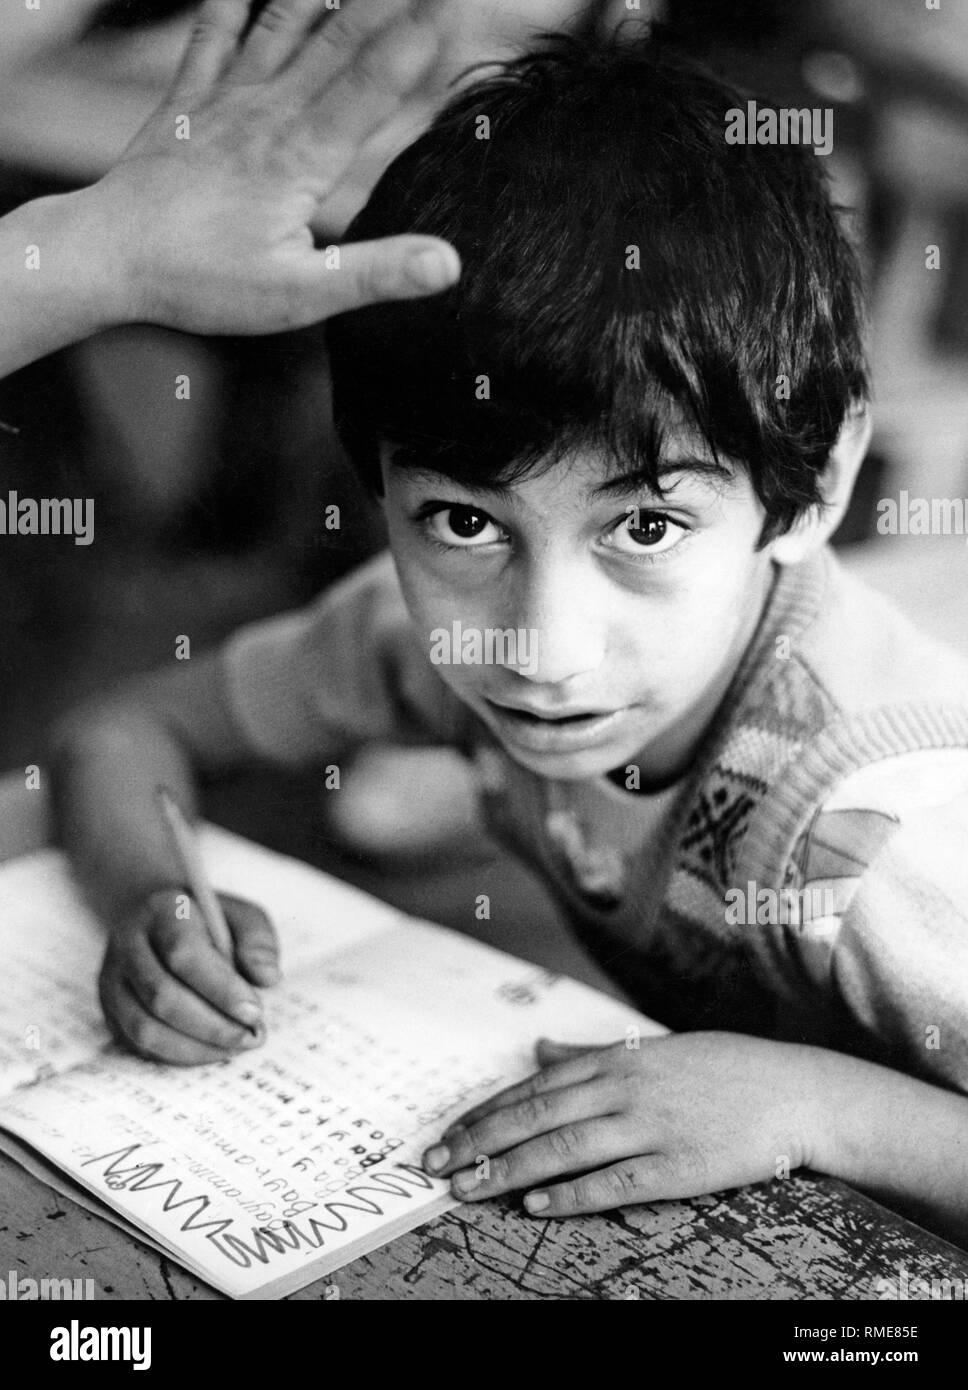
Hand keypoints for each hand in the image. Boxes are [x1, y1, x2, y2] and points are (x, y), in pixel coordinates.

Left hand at [84, 0, 461, 336]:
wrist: (107, 257)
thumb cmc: (202, 281)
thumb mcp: (300, 293)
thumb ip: (375, 273)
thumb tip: (448, 262)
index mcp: (303, 158)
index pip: (374, 85)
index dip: (420, 41)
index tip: (454, 7)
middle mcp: (269, 113)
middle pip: (340, 40)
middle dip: (388, 3)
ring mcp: (226, 99)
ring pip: (284, 22)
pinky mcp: (189, 98)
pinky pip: (214, 29)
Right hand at [99, 888, 279, 1064]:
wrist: (160, 920)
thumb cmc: (210, 921)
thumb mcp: (241, 916)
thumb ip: (258, 941)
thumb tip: (267, 978)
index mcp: (161, 910)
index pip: (184, 953)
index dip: (220, 988)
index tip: (255, 1012)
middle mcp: (126, 943)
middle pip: (162, 995)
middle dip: (213, 1025)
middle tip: (253, 1036)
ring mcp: (112, 979)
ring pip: (144, 1027)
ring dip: (196, 1046)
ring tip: (237, 1046)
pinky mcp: (110, 1009)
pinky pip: (139, 1044)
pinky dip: (179, 1055)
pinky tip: (213, 1050)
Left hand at [423, 1033, 825, 1215]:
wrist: (795, 1092)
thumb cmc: (721, 1070)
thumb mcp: (652, 1049)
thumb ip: (591, 1052)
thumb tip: (537, 1046)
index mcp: (617, 1059)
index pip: (533, 1087)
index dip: (485, 1113)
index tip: (446, 1136)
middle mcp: (625, 1088)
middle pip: (536, 1116)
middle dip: (479, 1142)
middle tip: (435, 1167)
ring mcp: (652, 1127)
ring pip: (564, 1148)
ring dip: (509, 1170)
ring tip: (467, 1190)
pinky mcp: (679, 1166)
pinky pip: (615, 1183)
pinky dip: (572, 1195)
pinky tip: (536, 1206)